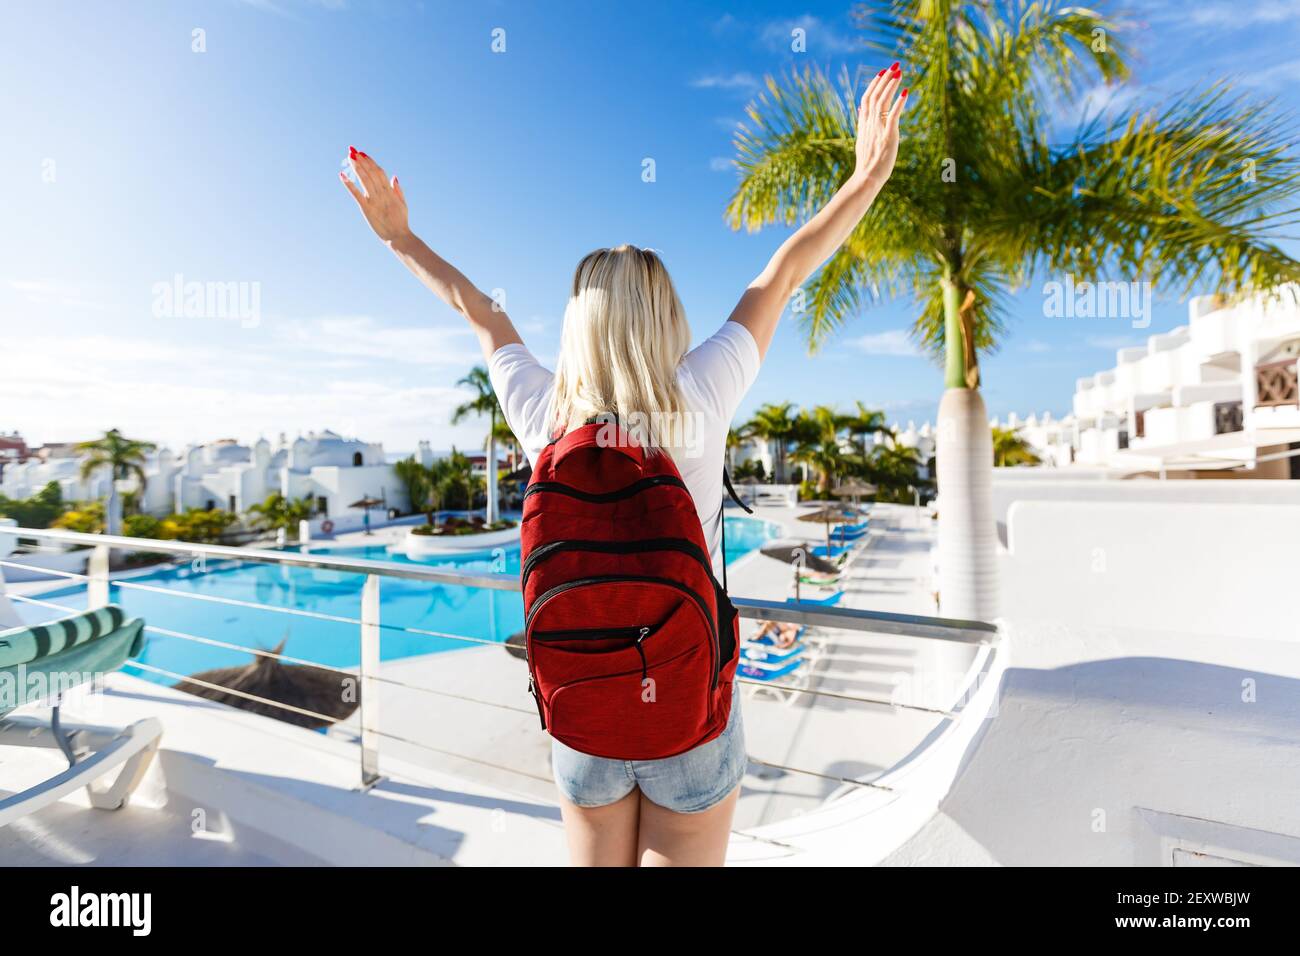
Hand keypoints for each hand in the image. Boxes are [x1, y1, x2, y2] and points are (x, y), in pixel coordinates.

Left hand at [339, 146, 410, 244]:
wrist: (399, 237)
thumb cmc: (401, 222)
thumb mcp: (403, 204)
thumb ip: (398, 190)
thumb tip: (394, 176)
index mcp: (390, 192)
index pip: (379, 172)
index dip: (370, 161)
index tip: (363, 153)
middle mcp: (382, 194)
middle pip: (371, 173)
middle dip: (362, 161)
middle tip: (352, 150)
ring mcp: (374, 201)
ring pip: (365, 180)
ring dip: (357, 167)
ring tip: (349, 157)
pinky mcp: (367, 209)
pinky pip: (357, 195)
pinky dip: (349, 184)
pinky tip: (342, 175)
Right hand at [854, 63, 907, 186]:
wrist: (867, 178)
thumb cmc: (867, 162)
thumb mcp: (862, 139)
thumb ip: (862, 123)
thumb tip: (861, 110)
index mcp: (864, 124)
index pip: (867, 98)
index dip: (874, 84)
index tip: (882, 72)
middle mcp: (870, 124)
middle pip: (875, 96)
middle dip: (885, 79)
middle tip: (894, 65)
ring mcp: (878, 129)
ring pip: (882, 102)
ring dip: (891, 86)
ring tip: (899, 72)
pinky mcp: (888, 136)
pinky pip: (893, 116)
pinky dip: (899, 103)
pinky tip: (905, 92)